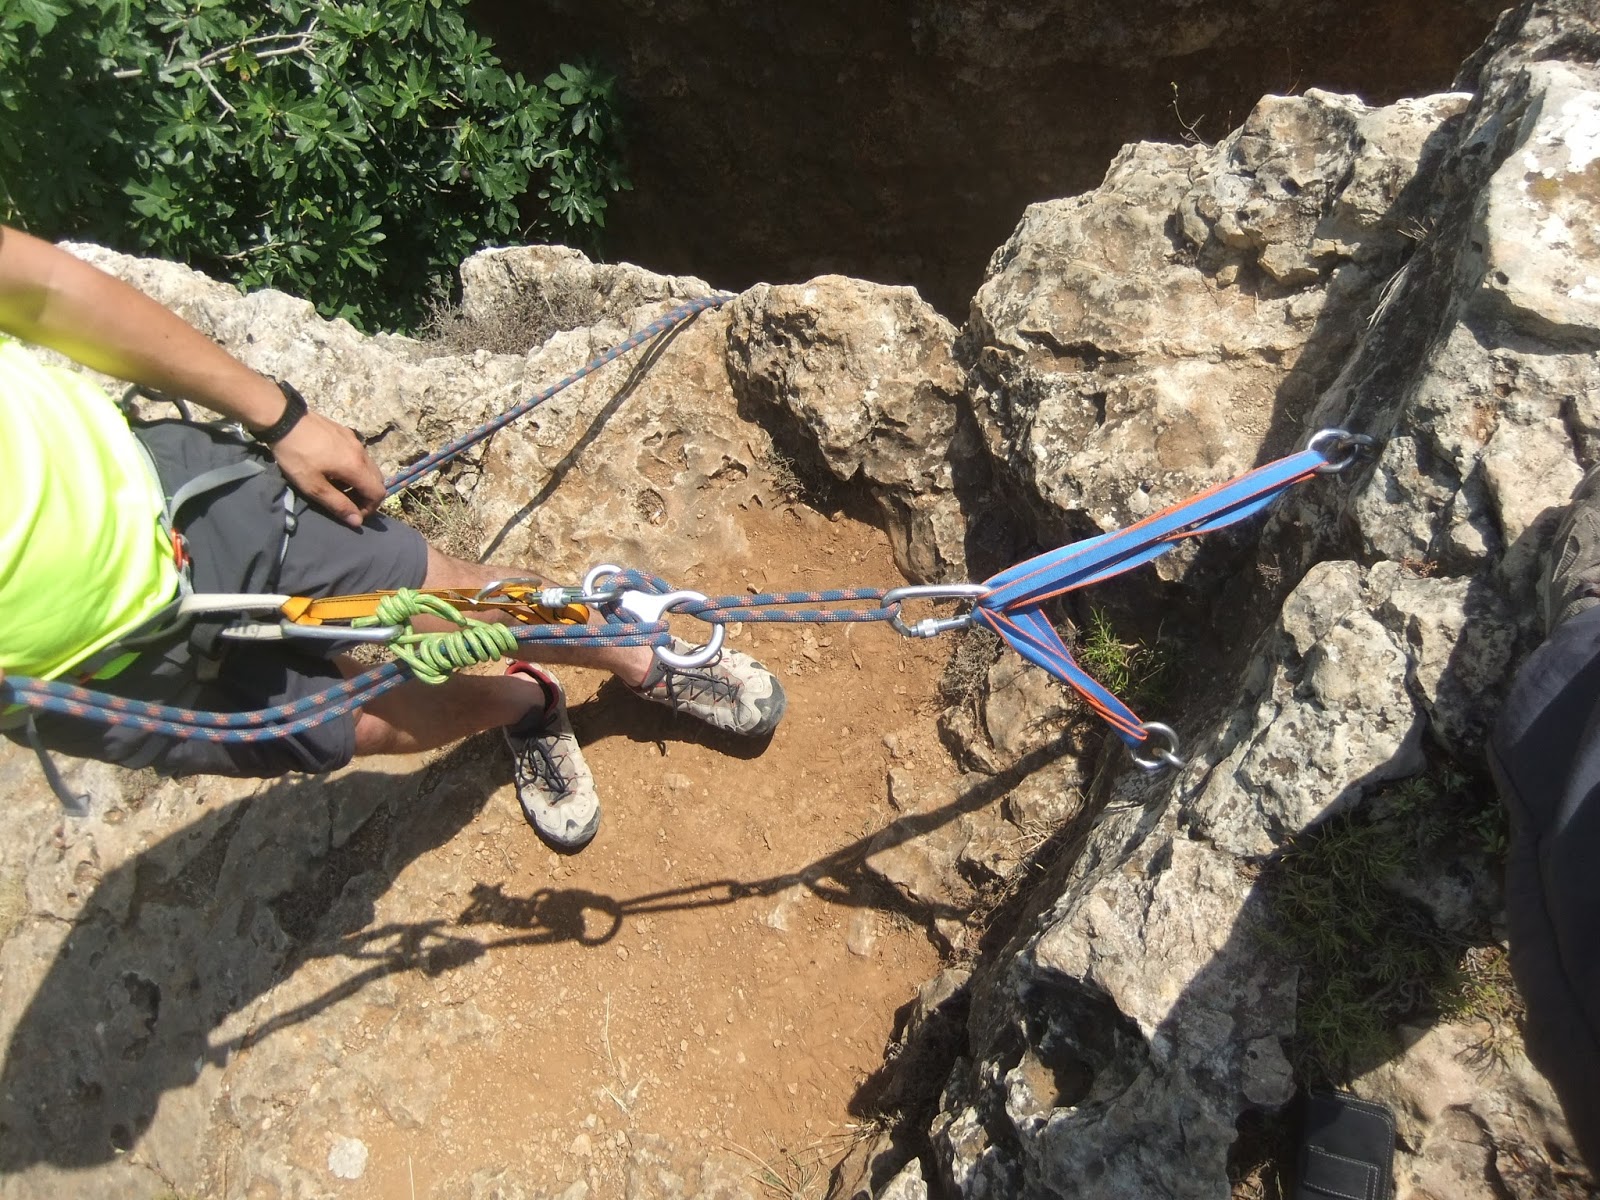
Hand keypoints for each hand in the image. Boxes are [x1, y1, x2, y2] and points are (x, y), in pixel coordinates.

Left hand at [269, 411, 385, 527]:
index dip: (370, 508)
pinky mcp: (345, 432)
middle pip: (377, 479)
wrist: (284, 419)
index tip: (353, 513)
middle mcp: (362, 453)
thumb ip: (338, 504)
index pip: (378, 493)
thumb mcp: (313, 486)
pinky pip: (359, 454)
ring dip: (361, 480)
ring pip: (369, 466)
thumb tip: (357, 522)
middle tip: (347, 501)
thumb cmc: (297, 456)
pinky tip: (334, 466)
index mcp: (356, 467)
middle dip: (367, 495)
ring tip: (340, 485)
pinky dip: (354, 466)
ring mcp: (354, 440)